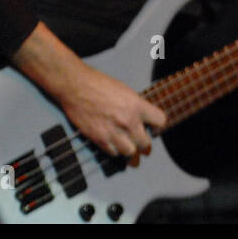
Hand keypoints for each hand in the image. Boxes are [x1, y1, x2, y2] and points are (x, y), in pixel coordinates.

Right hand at [13, 21, 166, 159]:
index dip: (158, 126)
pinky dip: (114, 150)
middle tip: (139, 137)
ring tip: (125, 141)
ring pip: (130, 152)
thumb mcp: (126, 91)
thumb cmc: (100, 84)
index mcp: (137, 106)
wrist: (76, 87)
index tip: (153, 127)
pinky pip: (113, 153)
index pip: (161, 121)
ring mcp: (113, 132)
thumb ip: (136, 107)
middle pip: (145, 143)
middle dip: (143, 141)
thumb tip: (144, 119)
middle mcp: (128, 121)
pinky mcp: (99, 139)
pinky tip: (112, 142)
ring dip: (129, 148)